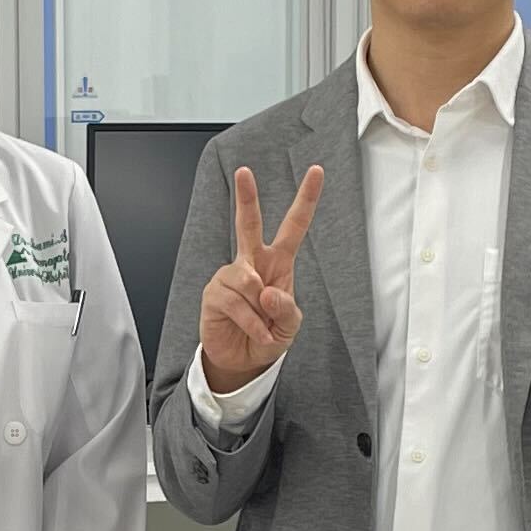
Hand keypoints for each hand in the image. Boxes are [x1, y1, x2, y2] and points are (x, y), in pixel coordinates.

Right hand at [199, 163, 323, 397]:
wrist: (242, 359)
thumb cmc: (269, 335)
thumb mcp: (291, 325)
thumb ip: (286, 308)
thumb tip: (266, 292)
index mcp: (278, 262)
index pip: (293, 226)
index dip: (306, 200)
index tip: (316, 171)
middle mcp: (252, 263)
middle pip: (249, 224)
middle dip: (246, 197)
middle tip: (244, 172)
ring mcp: (230, 276)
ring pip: (249, 282)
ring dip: (261, 312)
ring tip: (263, 327)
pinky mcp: (214, 293)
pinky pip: (236, 303)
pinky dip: (252, 324)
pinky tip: (257, 333)